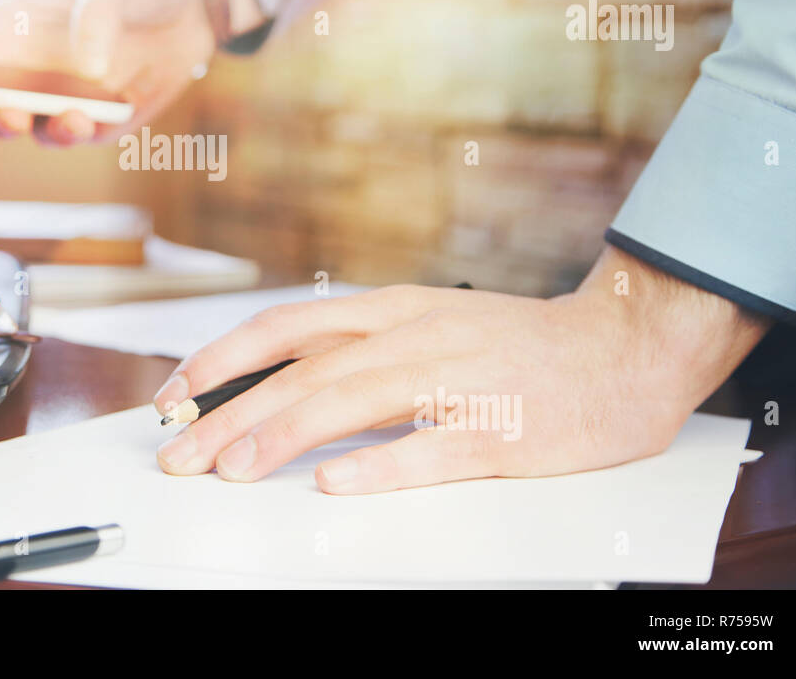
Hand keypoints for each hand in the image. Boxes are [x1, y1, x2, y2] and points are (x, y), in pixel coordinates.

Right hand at [0, 0, 215, 145]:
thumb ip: (97, 7)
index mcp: (5, 28)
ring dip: (30, 127)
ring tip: (60, 116)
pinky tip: (84, 116)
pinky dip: (74, 131)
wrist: (191, 3)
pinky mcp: (98, 123)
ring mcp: (56, 100)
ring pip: (23, 129)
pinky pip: (75, 136)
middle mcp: (21, 70)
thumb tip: (86, 67)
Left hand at [151, 247, 770, 492]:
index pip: (284, 328)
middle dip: (231, 414)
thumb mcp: (426, 326)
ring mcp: (457, 379)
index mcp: (391, 312)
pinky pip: (432, 449)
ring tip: (233, 468)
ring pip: (354, 401)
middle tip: (180, 455)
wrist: (622, 345)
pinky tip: (335, 484)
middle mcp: (413, 337)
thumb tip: (278, 386)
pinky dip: (379, 466)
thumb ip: (359, 352)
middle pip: (304, 372)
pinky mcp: (501, 427)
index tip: (172, 396)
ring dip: (284, 433)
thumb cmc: (516, 346)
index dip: (221, 360)